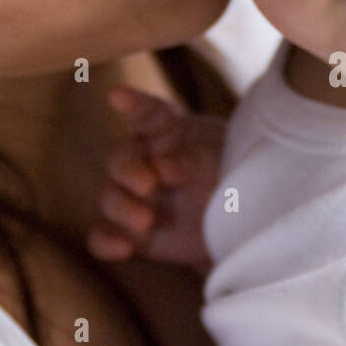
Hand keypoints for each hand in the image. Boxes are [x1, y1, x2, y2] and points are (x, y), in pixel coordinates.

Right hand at [87, 87, 224, 268]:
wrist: (240, 224)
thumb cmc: (231, 177)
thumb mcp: (221, 162)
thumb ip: (192, 161)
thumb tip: (161, 168)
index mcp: (169, 133)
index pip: (149, 114)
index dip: (133, 104)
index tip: (117, 95)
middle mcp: (144, 162)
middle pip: (120, 159)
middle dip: (127, 170)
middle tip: (147, 184)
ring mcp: (134, 198)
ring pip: (109, 198)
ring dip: (122, 208)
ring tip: (145, 221)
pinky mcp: (131, 232)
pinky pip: (105, 235)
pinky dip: (107, 242)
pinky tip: (122, 249)